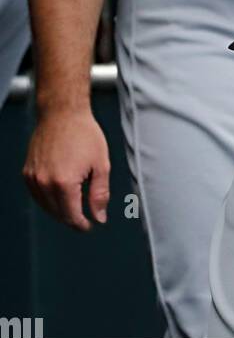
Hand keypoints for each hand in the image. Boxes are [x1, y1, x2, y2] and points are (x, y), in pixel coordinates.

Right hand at [23, 108, 110, 231]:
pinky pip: (38, 195)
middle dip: (72, 218)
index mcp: (64, 183)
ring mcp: (33, 178)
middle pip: (58, 214)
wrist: (62, 112)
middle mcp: (45, 183)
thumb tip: (99, 217)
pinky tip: (60, 194)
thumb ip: (100, 194)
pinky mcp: (27, 172)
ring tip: (75, 205)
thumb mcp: (101, 164)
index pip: (71, 216)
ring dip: (60, 210)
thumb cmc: (84, 134)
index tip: (90, 225)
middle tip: (85, 216)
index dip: (82, 224)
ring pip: (46, 206)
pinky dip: (48, 199)